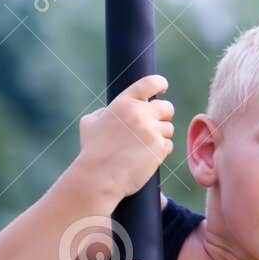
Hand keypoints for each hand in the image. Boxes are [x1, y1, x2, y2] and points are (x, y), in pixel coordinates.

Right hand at [78, 75, 173, 202]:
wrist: (99, 176)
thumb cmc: (91, 152)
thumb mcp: (90, 123)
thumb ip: (104, 112)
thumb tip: (110, 111)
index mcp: (125, 102)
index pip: (150, 83)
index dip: (160, 83)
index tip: (163, 87)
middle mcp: (140, 113)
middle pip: (167, 108)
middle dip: (163, 116)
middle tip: (154, 126)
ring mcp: (151, 130)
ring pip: (168, 129)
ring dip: (160, 136)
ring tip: (144, 147)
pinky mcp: (159, 148)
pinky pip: (168, 145)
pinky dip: (160, 151)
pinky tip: (147, 157)